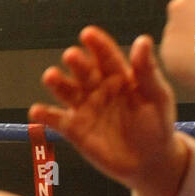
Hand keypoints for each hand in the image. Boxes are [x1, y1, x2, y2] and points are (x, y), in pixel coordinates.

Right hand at [29, 26, 188, 195]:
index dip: (97, 45)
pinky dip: (45, 116)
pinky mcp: (74, 130)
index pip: (106, 56)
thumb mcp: (157, 96)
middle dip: (77, 63)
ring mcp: (84, 108)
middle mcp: (98, 88)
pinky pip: (57, 121)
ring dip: (57, 83)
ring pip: (67, 91)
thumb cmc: (158, 125)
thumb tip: (143, 40)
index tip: (88, 34)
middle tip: (71, 56)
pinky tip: (36, 111)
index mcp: (119, 75)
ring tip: (50, 76)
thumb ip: (147, 71)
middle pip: (84, 72)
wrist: (150, 161)